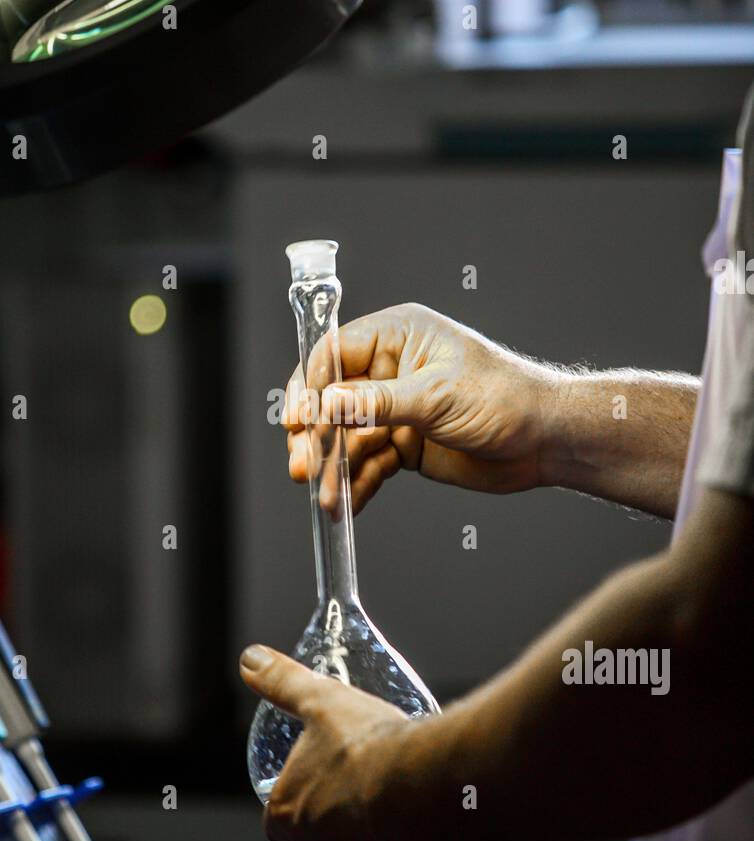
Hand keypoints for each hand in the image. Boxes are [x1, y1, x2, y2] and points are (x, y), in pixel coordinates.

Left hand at [240, 644, 455, 840]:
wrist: (425, 785)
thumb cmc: (369, 745)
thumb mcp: (321, 702)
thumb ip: (284, 683)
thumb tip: (251, 660)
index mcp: (287, 815)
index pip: (279, 821)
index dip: (298, 805)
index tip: (324, 788)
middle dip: (337, 827)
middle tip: (368, 793)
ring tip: (399, 813)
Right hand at [284, 303, 557, 513]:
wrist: (545, 440)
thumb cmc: (505, 397)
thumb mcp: (435, 396)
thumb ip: (376, 403)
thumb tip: (325, 404)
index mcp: (397, 336)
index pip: (333, 354)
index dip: (308, 387)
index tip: (295, 420)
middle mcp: (389, 370)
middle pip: (331, 401)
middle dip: (315, 436)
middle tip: (304, 467)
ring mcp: (395, 410)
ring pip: (346, 439)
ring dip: (333, 468)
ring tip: (326, 498)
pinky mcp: (403, 445)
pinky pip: (367, 464)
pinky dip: (355, 484)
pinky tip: (345, 504)